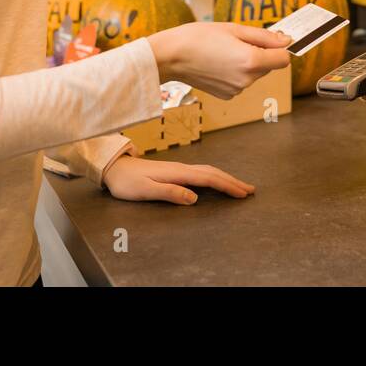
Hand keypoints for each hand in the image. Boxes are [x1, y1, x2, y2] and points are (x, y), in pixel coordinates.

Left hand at [101, 154, 254, 204]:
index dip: (227, 186)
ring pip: (208, 171)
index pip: (208, 179)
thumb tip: (195, 197)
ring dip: (225, 178)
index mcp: (177, 173)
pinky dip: (214, 176)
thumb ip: (169, 193)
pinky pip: (201, 172)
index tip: (243, 193)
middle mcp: (181, 168)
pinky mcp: (174, 171)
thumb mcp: (145, 190)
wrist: (114, 167)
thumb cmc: (127, 182)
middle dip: (232, 181)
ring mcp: (178, 168)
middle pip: (213, 172)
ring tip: (239, 186)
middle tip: (250, 190)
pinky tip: (216, 181)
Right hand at [148, 22, 291, 98]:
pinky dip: (235, 72)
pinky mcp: (227, 95)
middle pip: (268, 66)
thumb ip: (264, 36)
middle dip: (260, 53)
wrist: (170, 57)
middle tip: (236, 41)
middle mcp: (247, 79)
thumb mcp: (234, 29)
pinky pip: (241, 81)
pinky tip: (217, 63)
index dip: (279, 48)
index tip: (271, 39)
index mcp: (251, 61)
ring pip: (254, 73)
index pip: (284, 59)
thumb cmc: (198, 37)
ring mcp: (237, 90)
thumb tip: (286, 40)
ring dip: (247, 63)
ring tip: (223, 51)